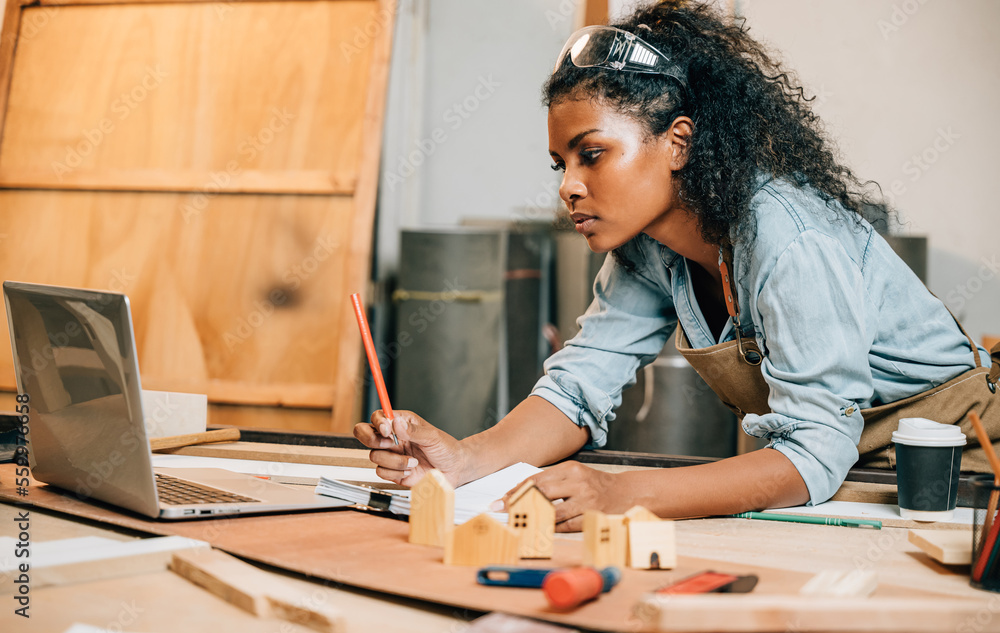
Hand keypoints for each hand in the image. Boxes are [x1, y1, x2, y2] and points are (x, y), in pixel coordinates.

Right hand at [353, 409, 466, 487]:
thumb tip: (395, 423)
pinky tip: (410, 471)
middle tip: (389, 444)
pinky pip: (381, 472)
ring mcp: (391, 454)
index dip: (378, 422)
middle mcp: (393, 437)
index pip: (378, 416)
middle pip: (364, 433)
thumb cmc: (446, 449)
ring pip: (374, 456)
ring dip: (395, 461)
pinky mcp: (392, 471)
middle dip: (372, 440)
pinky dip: (396, 473)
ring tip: (413, 462)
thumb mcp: (432, 436)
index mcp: (402, 423)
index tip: (387, 431)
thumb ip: (413, 430)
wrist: (454, 470)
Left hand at [499, 461, 627, 531]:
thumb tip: (523, 493)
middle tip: (503, 511)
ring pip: (552, 512)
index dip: (516, 490)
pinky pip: (566, 526)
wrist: (628, 493)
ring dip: (533, 519)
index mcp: (570, 469)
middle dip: (519, 503)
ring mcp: (585, 500)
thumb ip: (553, 481)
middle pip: (541, 493)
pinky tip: (540, 531)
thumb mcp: (576, 475)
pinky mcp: (591, 517)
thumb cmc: (596, 484)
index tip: (501, 499)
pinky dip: (552, 529)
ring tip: (518, 524)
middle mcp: (577, 482)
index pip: (537, 479)